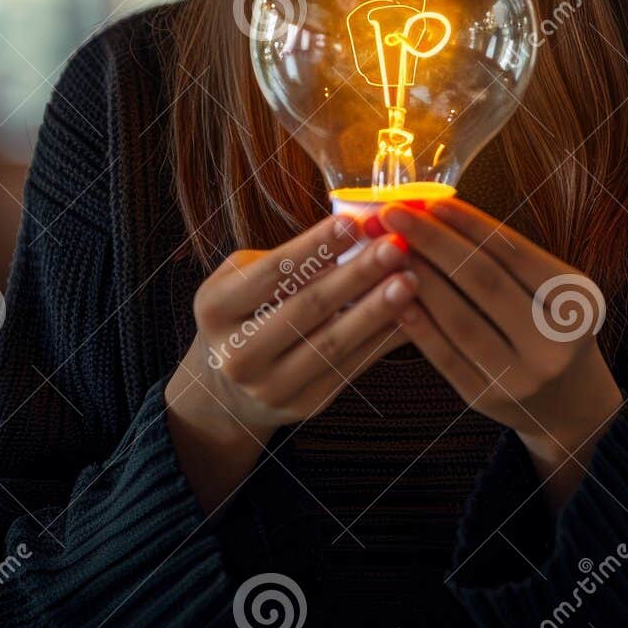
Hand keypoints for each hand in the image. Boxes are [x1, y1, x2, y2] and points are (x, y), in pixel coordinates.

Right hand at [165, 212, 415, 513]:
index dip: (316, 246)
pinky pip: (352, 368)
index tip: (356, 221)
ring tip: (411, 280)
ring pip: (333, 343)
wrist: (227, 386)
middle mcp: (237, 353)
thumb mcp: (245, 277)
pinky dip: (383, 340)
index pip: (273, 271)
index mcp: (216, 308)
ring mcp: (271, 386)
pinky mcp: (305, 405)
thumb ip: (290, 259)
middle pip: (307, 308)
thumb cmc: (247, 309)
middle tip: (395, 247)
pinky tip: (410, 315)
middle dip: (357, 275)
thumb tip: (356, 231)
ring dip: (377, 310)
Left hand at [377, 197, 622, 508]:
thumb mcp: (551, 288)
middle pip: (483, 280)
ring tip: (386, 248)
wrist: (569, 401)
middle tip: (393, 212)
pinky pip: (445, 355)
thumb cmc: (551, 325)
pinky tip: (393, 295)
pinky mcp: (487, 399)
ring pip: (459, 318)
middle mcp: (554, 341)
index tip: (427, 198)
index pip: (513, 251)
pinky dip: (417, 323)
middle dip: (433, 240)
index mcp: (576, 301)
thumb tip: (434, 210)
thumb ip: (503, 255)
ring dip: (417, 277)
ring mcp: (521, 376)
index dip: (467, 222)